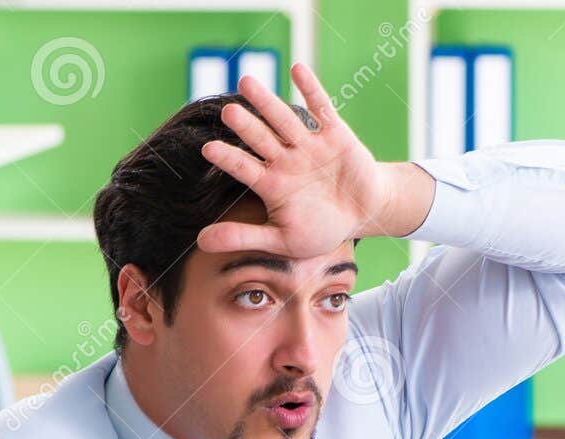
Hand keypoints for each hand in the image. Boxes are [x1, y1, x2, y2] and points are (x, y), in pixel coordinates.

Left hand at [199, 64, 396, 258]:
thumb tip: (202, 242)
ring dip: (266, 103)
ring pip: (284, 120)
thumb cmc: (321, 229)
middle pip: (261, 139)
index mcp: (272, 184)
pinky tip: (297, 70)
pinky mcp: (334, 134)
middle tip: (228, 112)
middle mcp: (286, 160)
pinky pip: (322, 109)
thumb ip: (245, 237)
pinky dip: (311, 89)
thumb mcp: (283, 241)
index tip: (209, 150)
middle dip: (246, 125)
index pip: (245, 168)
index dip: (229, 159)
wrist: (363, 214)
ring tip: (246, 82)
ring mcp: (309, 145)